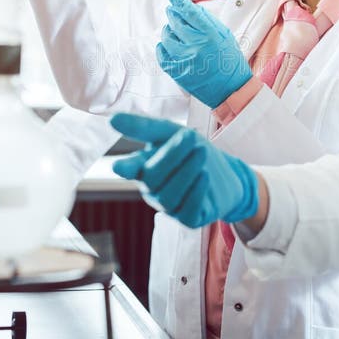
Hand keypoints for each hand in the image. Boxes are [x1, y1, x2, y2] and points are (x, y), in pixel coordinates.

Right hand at [110, 114, 257, 227]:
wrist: (226, 171)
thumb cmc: (190, 149)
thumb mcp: (169, 132)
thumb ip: (143, 127)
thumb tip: (112, 119)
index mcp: (143, 167)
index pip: (129, 169)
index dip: (125, 168)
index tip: (119, 166)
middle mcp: (152, 189)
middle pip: (153, 178)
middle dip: (172, 155)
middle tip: (191, 138)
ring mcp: (169, 206)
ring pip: (169, 195)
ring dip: (187, 172)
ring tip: (201, 152)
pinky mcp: (188, 219)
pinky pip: (187, 210)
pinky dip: (196, 191)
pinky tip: (205, 176)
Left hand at [156, 0, 252, 108]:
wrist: (232, 90)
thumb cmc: (230, 61)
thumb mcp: (226, 37)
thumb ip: (209, 21)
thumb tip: (192, 8)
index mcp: (210, 35)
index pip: (190, 12)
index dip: (178, 1)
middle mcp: (197, 46)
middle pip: (176, 23)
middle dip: (172, 14)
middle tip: (171, 11)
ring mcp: (186, 60)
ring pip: (167, 38)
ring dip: (167, 31)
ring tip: (171, 29)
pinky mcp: (178, 73)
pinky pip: (162, 56)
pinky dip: (162, 48)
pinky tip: (165, 45)